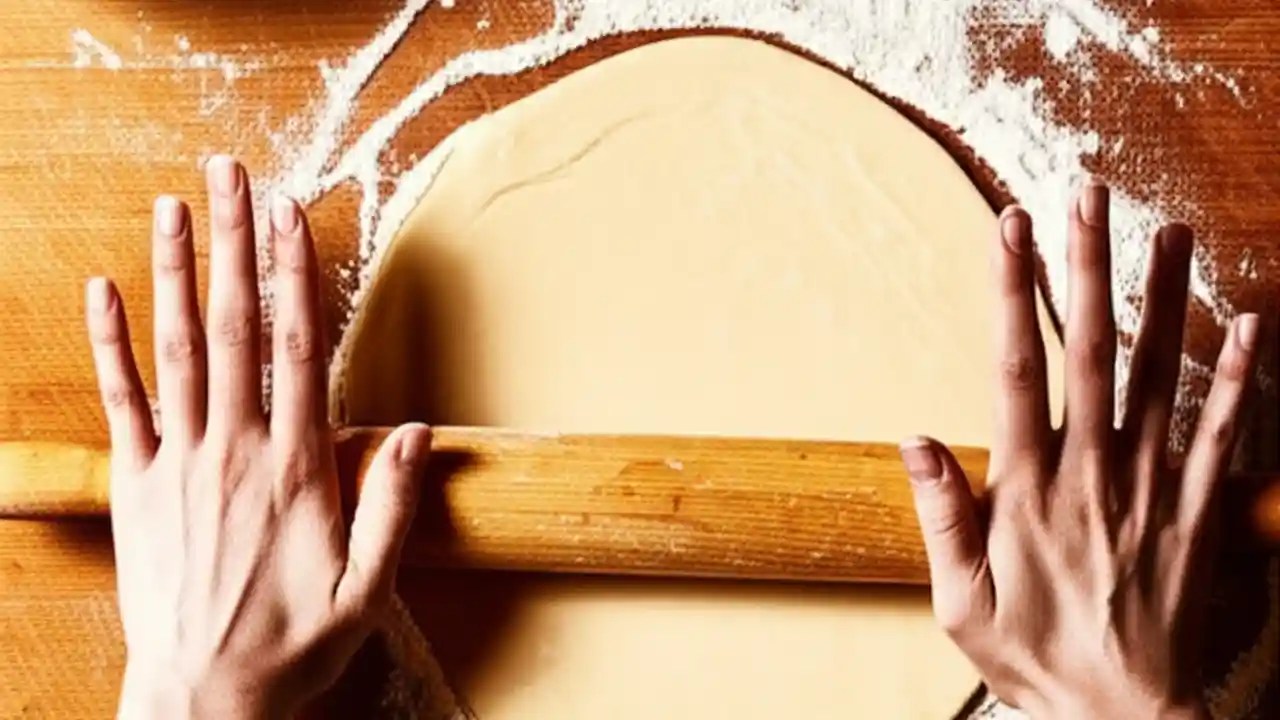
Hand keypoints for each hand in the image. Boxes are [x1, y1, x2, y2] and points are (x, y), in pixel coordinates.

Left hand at [86, 156, 431, 718]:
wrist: (204, 695)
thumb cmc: (293, 642)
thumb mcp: (368, 585)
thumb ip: (392, 503)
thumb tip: (418, 430)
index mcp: (295, 467)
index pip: (299, 348)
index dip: (295, 274)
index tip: (292, 213)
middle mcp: (234, 449)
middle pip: (237, 327)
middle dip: (235, 243)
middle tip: (231, 174)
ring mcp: (178, 463)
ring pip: (178, 349)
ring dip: (178, 272)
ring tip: (175, 206)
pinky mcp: (134, 486)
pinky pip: (120, 403)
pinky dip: (109, 343)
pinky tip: (104, 289)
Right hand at [900, 180, 1256, 718]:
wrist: (1121, 718)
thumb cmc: (1033, 659)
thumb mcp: (958, 603)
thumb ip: (943, 515)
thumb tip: (915, 437)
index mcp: (1029, 489)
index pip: (1019, 370)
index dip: (1014, 294)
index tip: (1011, 228)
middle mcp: (1094, 473)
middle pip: (1094, 351)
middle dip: (1088, 266)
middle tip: (1089, 195)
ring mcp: (1154, 489)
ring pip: (1162, 376)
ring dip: (1166, 299)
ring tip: (1171, 231)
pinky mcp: (1200, 514)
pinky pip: (1225, 437)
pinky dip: (1239, 379)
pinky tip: (1250, 324)